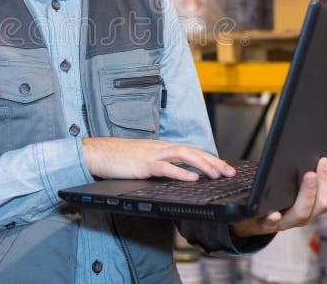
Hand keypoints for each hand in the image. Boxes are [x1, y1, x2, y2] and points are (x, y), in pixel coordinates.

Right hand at [81, 137, 235, 180]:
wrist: (97, 153)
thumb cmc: (118, 158)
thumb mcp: (143, 161)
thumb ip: (159, 165)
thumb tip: (176, 175)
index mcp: (161, 148)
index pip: (191, 151)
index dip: (209, 158)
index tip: (224, 167)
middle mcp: (160, 148)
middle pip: (192, 151)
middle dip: (213, 161)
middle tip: (230, 172)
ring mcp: (152, 155)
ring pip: (183, 155)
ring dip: (203, 165)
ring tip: (217, 174)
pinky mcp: (143, 165)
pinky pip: (165, 168)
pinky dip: (181, 173)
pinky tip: (193, 179)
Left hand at [230, 157, 326, 237]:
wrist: (252, 222)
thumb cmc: (280, 205)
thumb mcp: (303, 201)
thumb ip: (324, 198)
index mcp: (308, 211)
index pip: (325, 201)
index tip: (325, 161)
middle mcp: (298, 218)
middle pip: (313, 207)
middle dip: (316, 187)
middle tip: (316, 169)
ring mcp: (282, 222)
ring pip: (297, 215)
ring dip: (304, 197)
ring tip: (307, 179)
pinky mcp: (263, 223)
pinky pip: (269, 223)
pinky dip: (272, 218)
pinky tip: (274, 212)